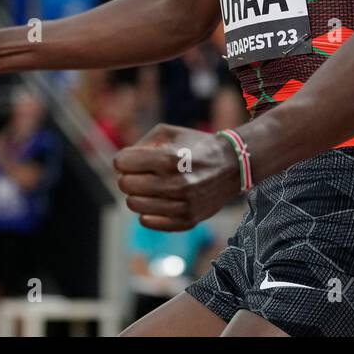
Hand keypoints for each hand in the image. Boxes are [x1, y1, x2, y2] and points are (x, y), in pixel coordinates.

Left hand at [113, 124, 241, 231]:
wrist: (232, 165)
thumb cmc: (195, 145)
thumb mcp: (169, 132)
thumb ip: (141, 144)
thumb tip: (121, 164)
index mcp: (168, 158)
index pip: (122, 163)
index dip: (124, 159)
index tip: (132, 159)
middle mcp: (176, 183)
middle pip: (125, 185)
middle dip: (129, 176)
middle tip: (142, 173)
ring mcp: (183, 204)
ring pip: (134, 205)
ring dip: (137, 194)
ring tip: (150, 186)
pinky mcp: (188, 220)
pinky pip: (148, 221)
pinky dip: (147, 212)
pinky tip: (157, 200)